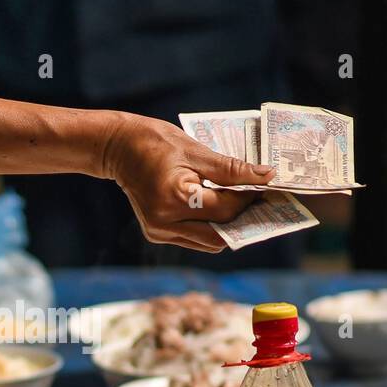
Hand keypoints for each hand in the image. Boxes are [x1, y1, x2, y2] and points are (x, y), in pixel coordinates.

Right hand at [101, 113, 274, 251]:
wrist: (119, 148)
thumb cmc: (158, 143)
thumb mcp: (197, 152)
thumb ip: (232, 169)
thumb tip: (266, 177)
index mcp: (174, 198)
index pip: (224, 210)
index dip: (249, 199)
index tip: (265, 186)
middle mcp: (164, 223)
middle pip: (219, 234)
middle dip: (241, 219)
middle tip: (258, 200)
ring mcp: (158, 232)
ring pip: (209, 242)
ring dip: (227, 226)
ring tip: (238, 203)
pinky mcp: (156, 235)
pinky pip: (194, 239)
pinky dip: (210, 227)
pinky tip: (216, 208)